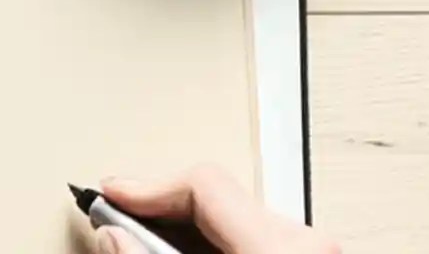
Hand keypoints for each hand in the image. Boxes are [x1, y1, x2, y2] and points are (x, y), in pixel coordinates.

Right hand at [94, 165, 339, 253]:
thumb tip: (117, 236)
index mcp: (282, 248)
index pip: (203, 182)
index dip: (146, 185)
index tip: (111, 192)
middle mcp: (309, 243)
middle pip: (216, 194)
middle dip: (161, 206)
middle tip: (119, 215)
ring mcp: (317, 251)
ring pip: (234, 214)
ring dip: (187, 225)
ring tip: (150, 241)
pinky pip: (254, 232)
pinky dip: (214, 238)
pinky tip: (189, 250)